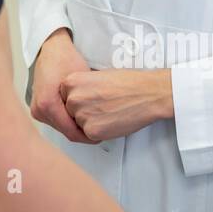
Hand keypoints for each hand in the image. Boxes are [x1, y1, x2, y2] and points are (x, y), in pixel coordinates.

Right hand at [30, 29, 94, 143]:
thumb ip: (87, 105)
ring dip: (76, 127)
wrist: (52, 49)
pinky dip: (68, 120)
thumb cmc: (66, 59)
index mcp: (48, 105)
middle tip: (99, 129)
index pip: (71, 132)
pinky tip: (80, 115)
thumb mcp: (82, 82)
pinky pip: (56, 120)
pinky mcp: (38, 108)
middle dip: (83, 132)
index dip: (88, 137)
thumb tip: (98, 122)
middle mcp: (39, 110)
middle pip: (65, 131)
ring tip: (91, 121)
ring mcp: (36, 110)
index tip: (101, 137)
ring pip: (61, 127)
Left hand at [59, 68, 174, 142]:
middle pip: (69, 112)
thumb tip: (74, 98)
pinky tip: (113, 120)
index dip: (78, 100)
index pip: (64, 97)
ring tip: (109, 112)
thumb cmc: (128, 83)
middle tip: (102, 106)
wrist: (148, 93)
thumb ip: (81, 87)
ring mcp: (81, 116)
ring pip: (79, 124)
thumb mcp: (97, 76)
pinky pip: (89, 135)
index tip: (90, 99)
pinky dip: (100, 131)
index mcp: (71, 81)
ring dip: (91, 122)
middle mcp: (73, 99)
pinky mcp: (92, 131)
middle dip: (83, 112)